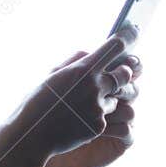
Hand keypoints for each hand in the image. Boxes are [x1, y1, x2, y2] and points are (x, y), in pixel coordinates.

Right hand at [0, 29, 135, 165]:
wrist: (31, 136)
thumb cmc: (38, 102)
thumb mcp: (53, 75)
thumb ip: (76, 61)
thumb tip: (93, 52)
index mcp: (83, 69)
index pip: (116, 46)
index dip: (128, 37)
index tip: (134, 30)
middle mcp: (95, 86)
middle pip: (126, 73)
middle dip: (123, 73)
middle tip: (117, 75)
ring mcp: (98, 108)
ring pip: (115, 98)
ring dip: (105, 99)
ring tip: (81, 106)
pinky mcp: (99, 126)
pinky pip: (105, 117)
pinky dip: (95, 117)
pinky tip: (76, 121)